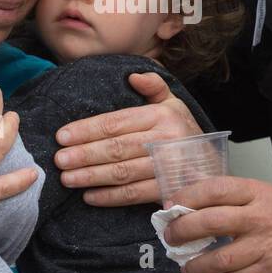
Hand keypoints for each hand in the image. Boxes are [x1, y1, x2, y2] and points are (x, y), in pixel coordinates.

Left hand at [52, 71, 201, 205]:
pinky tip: (89, 196)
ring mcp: (168, 168)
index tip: (62, 136)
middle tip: (59, 159)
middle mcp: (166, 140)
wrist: (212, 167)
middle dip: (84, 154)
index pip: (117, 122)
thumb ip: (154, 86)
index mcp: (162, 116)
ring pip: (123, 172)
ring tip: (67, 178)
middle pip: (116, 148)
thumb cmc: (184, 133)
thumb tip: (132, 75)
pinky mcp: (169, 190)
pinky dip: (110, 197)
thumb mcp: (173, 103)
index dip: (87, 129)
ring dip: (92, 176)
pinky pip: (134, 194)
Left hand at [164, 176, 271, 272]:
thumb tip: (193, 201)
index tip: (171, 206)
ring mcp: (264, 247)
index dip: (187, 196)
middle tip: (171, 237)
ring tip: (186, 267)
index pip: (214, 189)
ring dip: (194, 265)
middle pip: (209, 222)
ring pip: (217, 258)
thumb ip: (234, 197)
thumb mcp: (267, 195)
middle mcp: (259, 217)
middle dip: (181, 231)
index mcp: (258, 192)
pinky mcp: (268, 272)